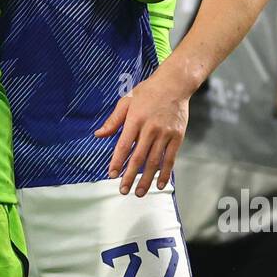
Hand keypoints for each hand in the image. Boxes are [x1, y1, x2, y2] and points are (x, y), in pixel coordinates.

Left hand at [94, 68, 189, 197]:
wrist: (174, 84)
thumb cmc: (148, 92)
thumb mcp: (126, 101)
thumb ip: (113, 120)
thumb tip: (99, 135)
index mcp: (135, 119)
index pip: (124, 145)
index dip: (117, 162)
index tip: (112, 174)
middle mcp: (150, 128)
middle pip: (138, 157)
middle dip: (130, 176)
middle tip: (123, 190)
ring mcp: (165, 133)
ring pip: (154, 161)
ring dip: (146, 179)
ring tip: (139, 193)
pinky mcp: (177, 137)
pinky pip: (170, 158)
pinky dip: (165, 173)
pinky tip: (160, 184)